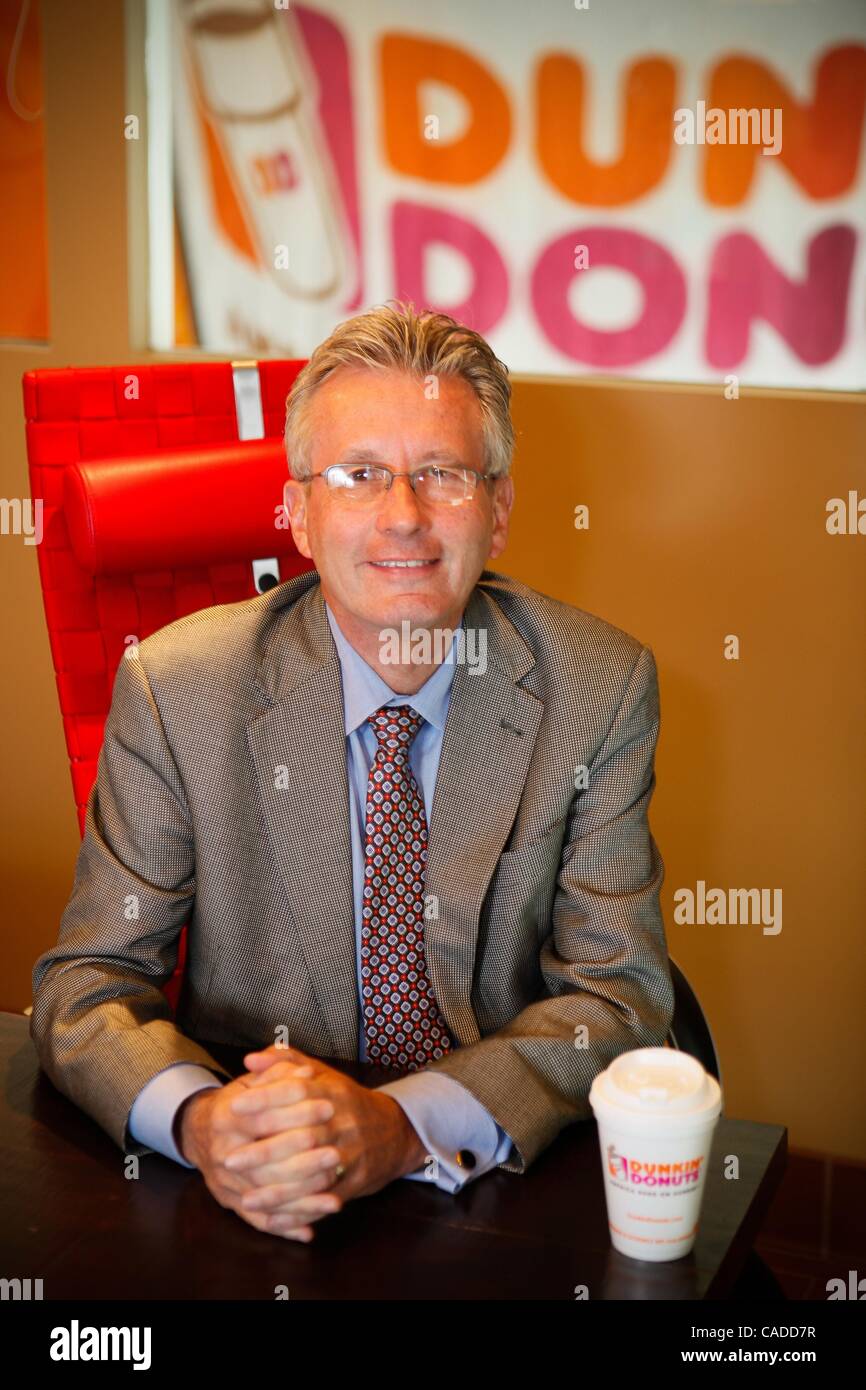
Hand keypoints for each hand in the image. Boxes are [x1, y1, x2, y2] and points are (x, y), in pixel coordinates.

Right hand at [176, 1067, 342, 1241]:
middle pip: (265, 1163)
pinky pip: (260, 1221)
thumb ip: (277, 1073)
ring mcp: (225, 1183)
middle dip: (303, 1160)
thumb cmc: (237, 1103)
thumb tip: (308, 1071)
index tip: (331, 1106)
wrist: (200, 1131)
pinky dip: (285, 1226)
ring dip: (301, 1199)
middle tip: (336, 1154)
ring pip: (265, 1197)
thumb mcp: (251, 1082)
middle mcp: (222, 1153)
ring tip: (334, 1195)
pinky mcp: (231, 1204)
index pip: (264, 1117)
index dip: (298, 1111)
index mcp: (225, 1118)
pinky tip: (311, 1228)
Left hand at [222, 1044, 427, 1237]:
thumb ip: (285, 1062)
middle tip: (228, 1160)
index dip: (266, 1097)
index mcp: (333, 1093)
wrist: (395, 1131)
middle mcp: (343, 1123)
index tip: (235, 1105)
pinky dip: (299, 1212)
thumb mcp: (321, 1074)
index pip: (297, 1091)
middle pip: (302, 1136)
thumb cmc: (346, 1101)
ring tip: (245, 1198)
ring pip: (312, 1174)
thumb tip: (249, 1061)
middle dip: (264, 1151)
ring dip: (278, 1191)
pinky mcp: (355, 1182)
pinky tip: (273, 1218)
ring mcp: (351, 1154)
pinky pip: (324, 1200)